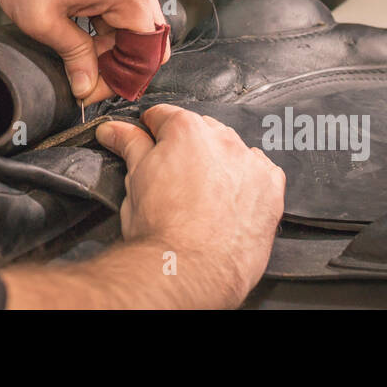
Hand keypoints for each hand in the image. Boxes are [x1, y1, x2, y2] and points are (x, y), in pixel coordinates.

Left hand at [0, 0, 167, 102]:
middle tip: (85, 81)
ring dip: (107, 48)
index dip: (123, 79)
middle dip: (117, 66)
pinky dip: (102, 30)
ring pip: (131, 28)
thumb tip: (86, 86)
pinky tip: (75, 38)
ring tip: (74, 59)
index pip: (149, 52)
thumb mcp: (44, 20)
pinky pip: (119, 12)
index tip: (94, 91)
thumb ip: (72, 57)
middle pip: (145, 41)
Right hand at [96, 104, 285, 307]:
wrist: (189, 271)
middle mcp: (222, 140)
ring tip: (202, 193)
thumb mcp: (135, 180)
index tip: (148, 140)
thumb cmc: (161, 232)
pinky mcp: (271, 189)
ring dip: (218, 162)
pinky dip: (246, 180)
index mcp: (186, 130)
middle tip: (173, 175)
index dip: (151, 130)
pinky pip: (260, 171)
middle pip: (201, 130)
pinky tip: (230, 199)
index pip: (165, 115)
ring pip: (231, 149)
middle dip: (187, 147)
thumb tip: (115, 130)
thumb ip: (130, 146)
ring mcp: (249, 163)